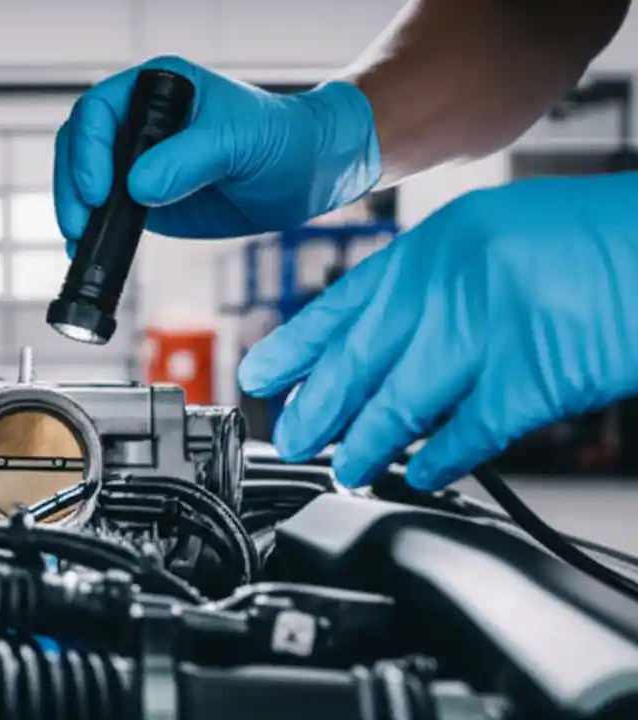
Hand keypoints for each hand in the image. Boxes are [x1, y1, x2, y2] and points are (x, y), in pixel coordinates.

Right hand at [54, 56, 380, 253]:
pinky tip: (91, 249)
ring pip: (84, 180)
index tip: (100, 188)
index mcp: (155, 89)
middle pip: (78, 146)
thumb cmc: (282, 138)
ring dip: (76, 209)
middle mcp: (138, 122)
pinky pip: (106, 212)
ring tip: (81, 240)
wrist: (307, 172)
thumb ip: (188, 160)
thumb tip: (138, 187)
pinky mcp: (145, 198)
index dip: (89, 149)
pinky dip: (94, 231)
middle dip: (72, 184)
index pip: (98, 110)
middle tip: (80, 222)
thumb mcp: (238, 141)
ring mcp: (137, 162)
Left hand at [238, 173, 637, 489]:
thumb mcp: (497, 239)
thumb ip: (439, 286)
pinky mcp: (528, 381)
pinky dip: (440, 460)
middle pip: (356, 360)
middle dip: (316, 406)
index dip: (296, 345)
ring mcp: (485, 333)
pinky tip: (422, 473)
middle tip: (292, 437)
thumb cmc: (598, 239)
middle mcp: (449, 284)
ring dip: (365, 444)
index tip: (261, 373)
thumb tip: (389, 341)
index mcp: (436, 244)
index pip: (344, 304)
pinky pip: (465, 434)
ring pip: (398, 404)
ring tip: (343, 469)